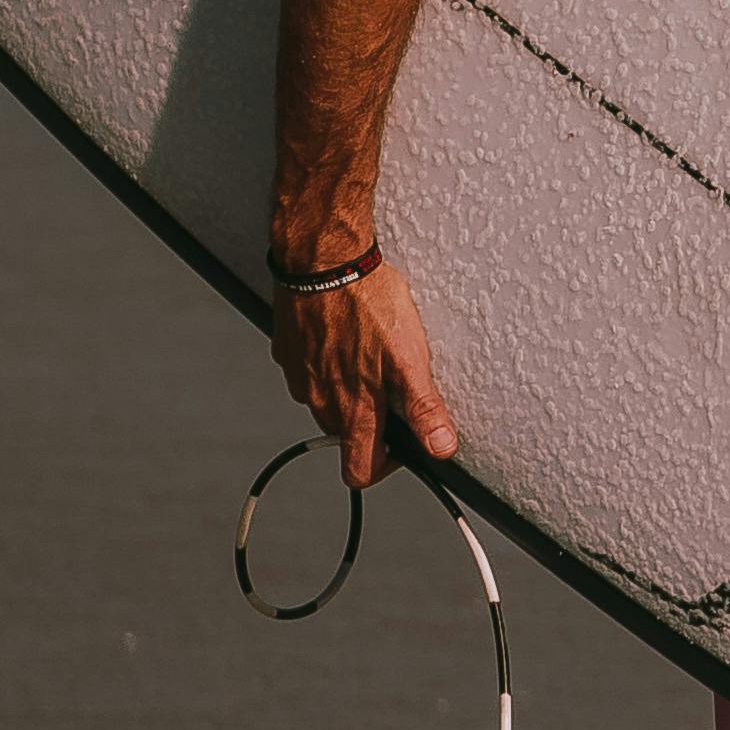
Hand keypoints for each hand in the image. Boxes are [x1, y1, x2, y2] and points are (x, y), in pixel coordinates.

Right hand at [279, 254, 462, 481]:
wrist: (323, 260)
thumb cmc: (366, 302)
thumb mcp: (409, 357)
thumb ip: (424, 407)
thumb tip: (440, 447)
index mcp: (351, 408)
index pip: (359, 470)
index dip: (384, 466)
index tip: (403, 445)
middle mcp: (319, 399)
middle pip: (346, 436)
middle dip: (372, 422)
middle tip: (396, 388)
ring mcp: (300, 375)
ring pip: (327, 402)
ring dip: (350, 391)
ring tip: (372, 355)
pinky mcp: (289, 350)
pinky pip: (311, 371)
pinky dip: (329, 364)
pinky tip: (347, 336)